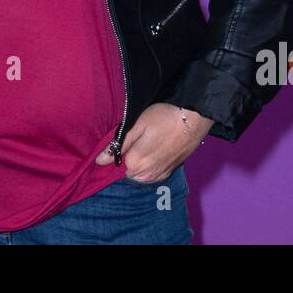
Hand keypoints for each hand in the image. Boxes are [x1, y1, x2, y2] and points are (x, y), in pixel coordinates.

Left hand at [94, 103, 214, 180]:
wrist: (194, 119)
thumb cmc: (163, 117)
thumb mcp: (136, 125)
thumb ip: (117, 145)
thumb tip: (99, 161)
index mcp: (134, 164)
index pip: (114, 166)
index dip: (115, 153)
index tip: (120, 140)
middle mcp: (146, 175)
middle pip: (127, 170)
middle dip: (126, 158)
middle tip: (135, 138)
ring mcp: (160, 175)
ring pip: (139, 174)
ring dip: (138, 163)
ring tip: (145, 143)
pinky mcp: (170, 172)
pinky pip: (152, 174)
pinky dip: (149, 166)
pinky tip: (153, 150)